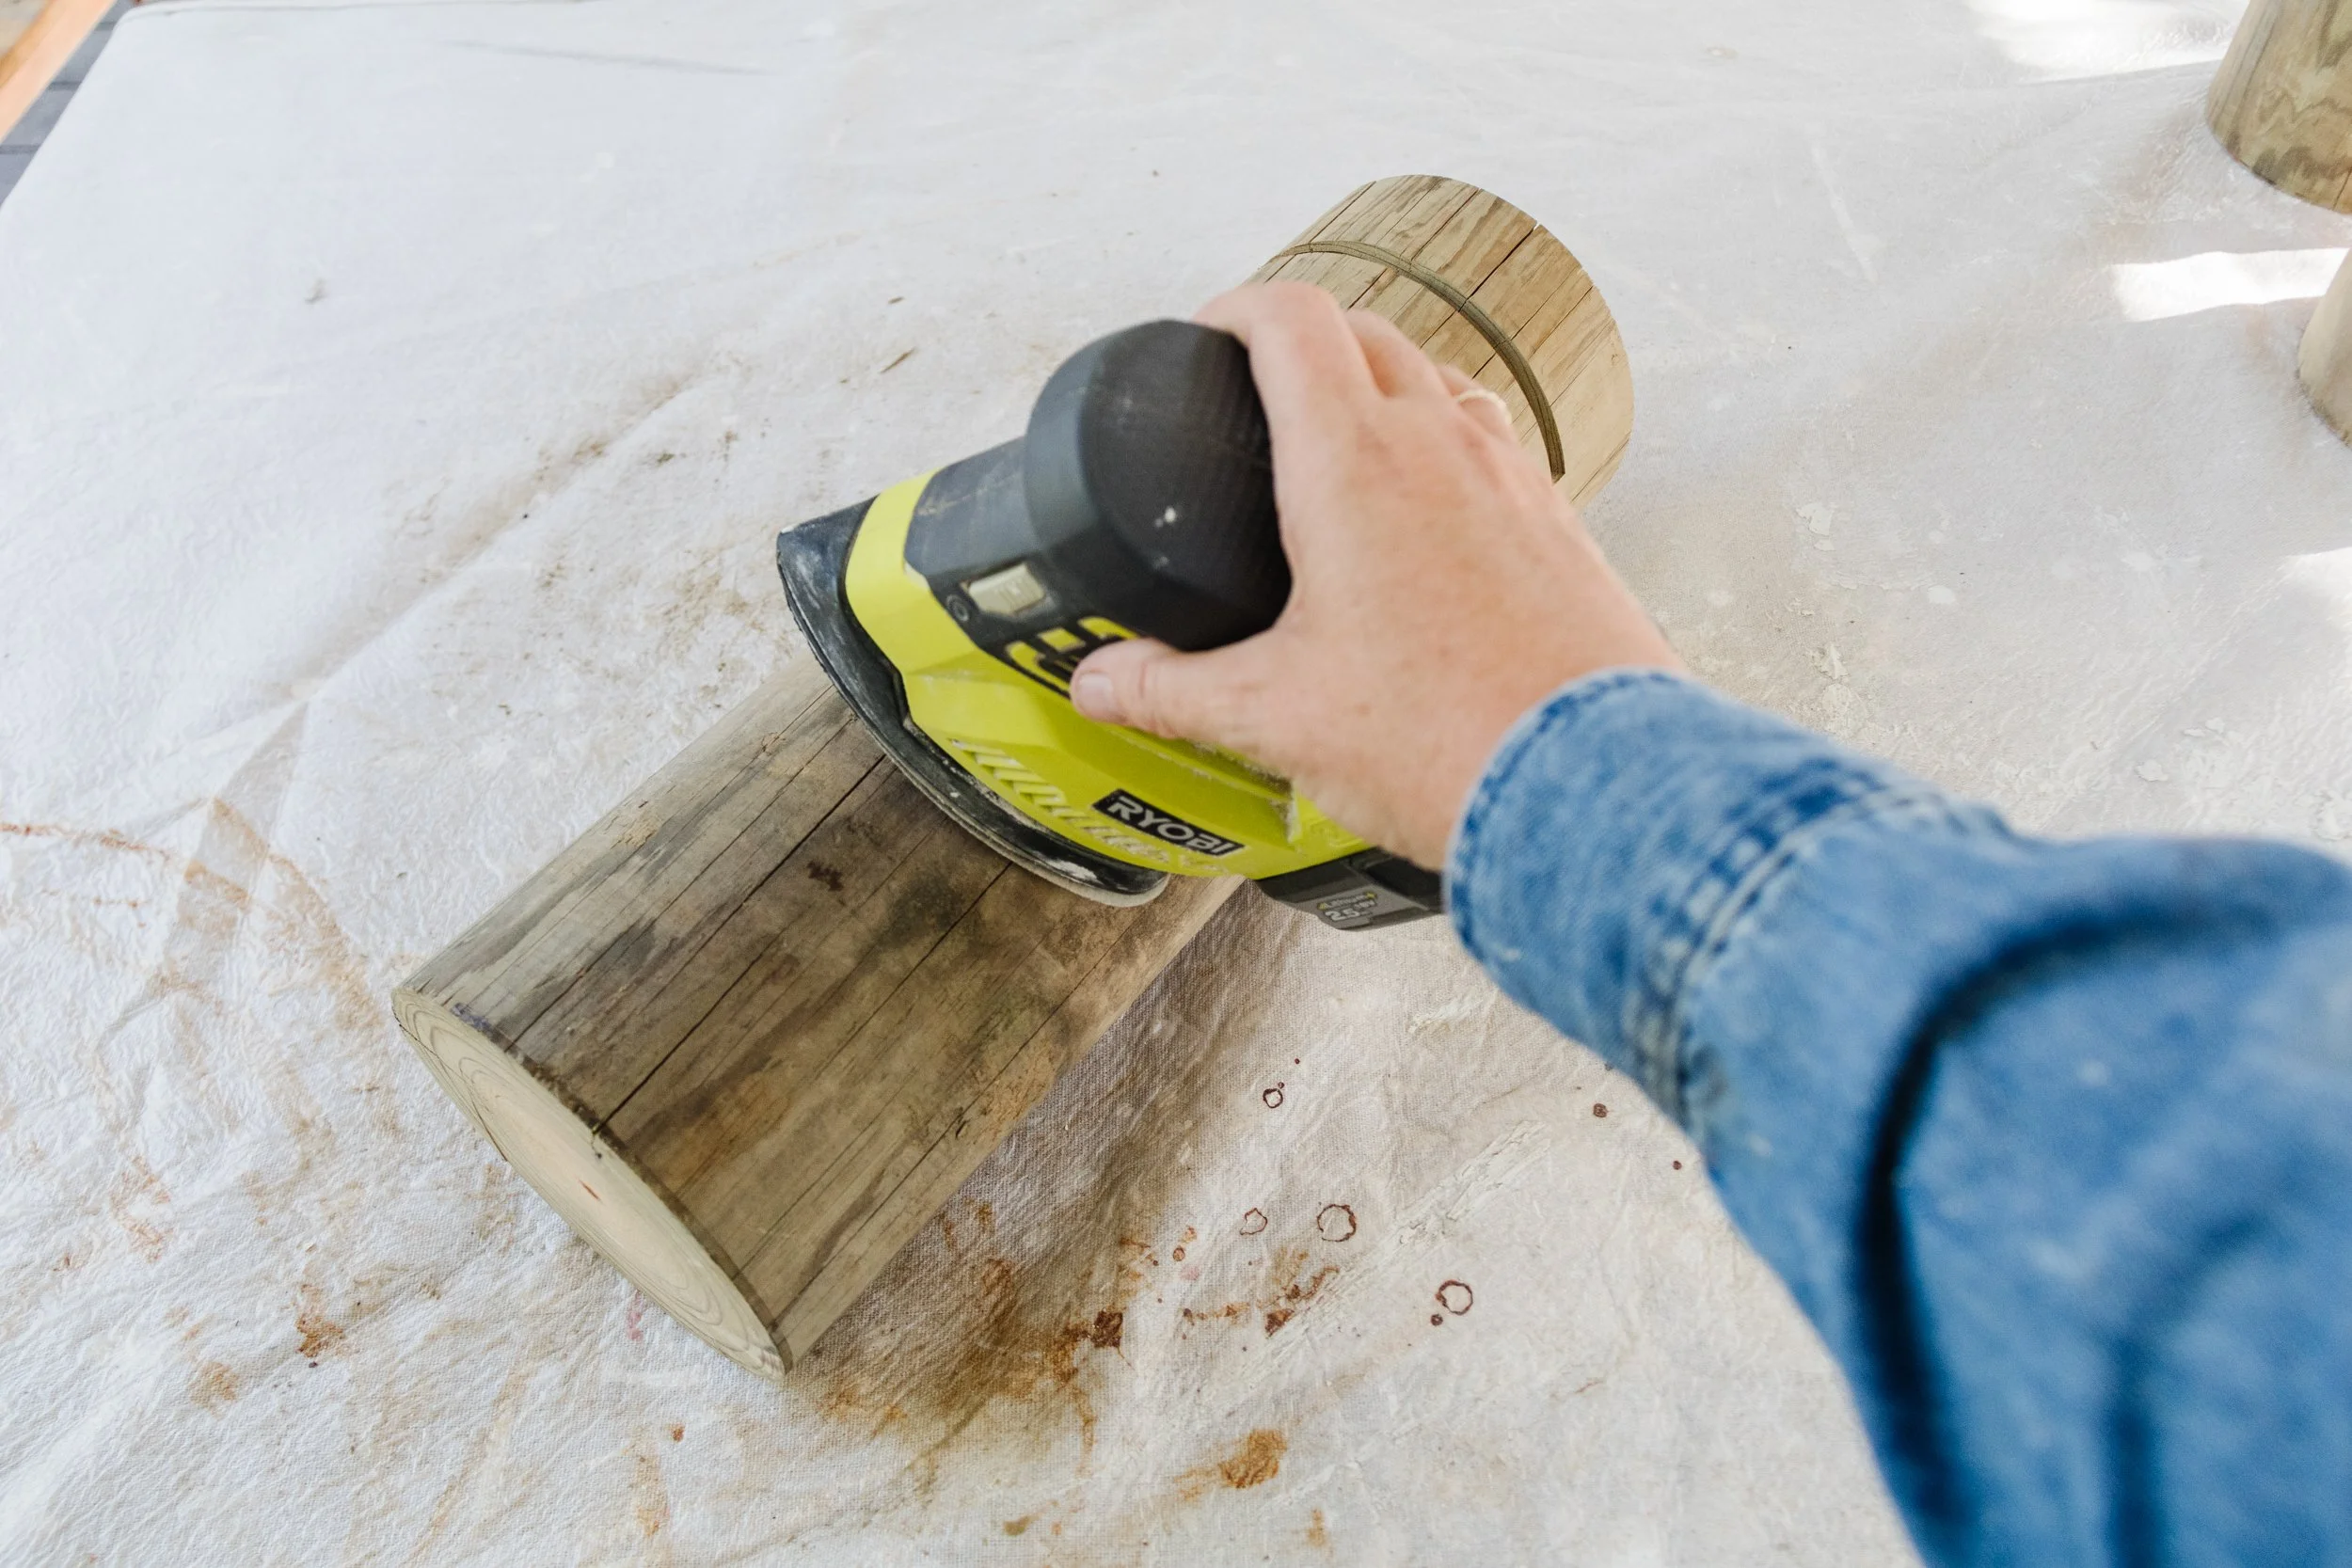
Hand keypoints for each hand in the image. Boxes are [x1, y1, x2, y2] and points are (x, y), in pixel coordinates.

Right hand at [1068, 281, 1679, 869]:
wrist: (1586, 787)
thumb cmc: (1442, 738)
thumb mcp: (1274, 716)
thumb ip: (1171, 690)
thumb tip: (1102, 681)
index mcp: (1354, 462)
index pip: (1291, 319)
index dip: (1236, 307)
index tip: (1206, 334)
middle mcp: (1441, 445)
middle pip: (1367, 331)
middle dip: (1305, 338)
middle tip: (1259, 385)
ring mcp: (1512, 477)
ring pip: (1441, 379)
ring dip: (1386, 382)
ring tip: (1344, 441)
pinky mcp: (1560, 524)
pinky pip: (1496, 445)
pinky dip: (1450, 444)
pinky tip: (1431, 518)